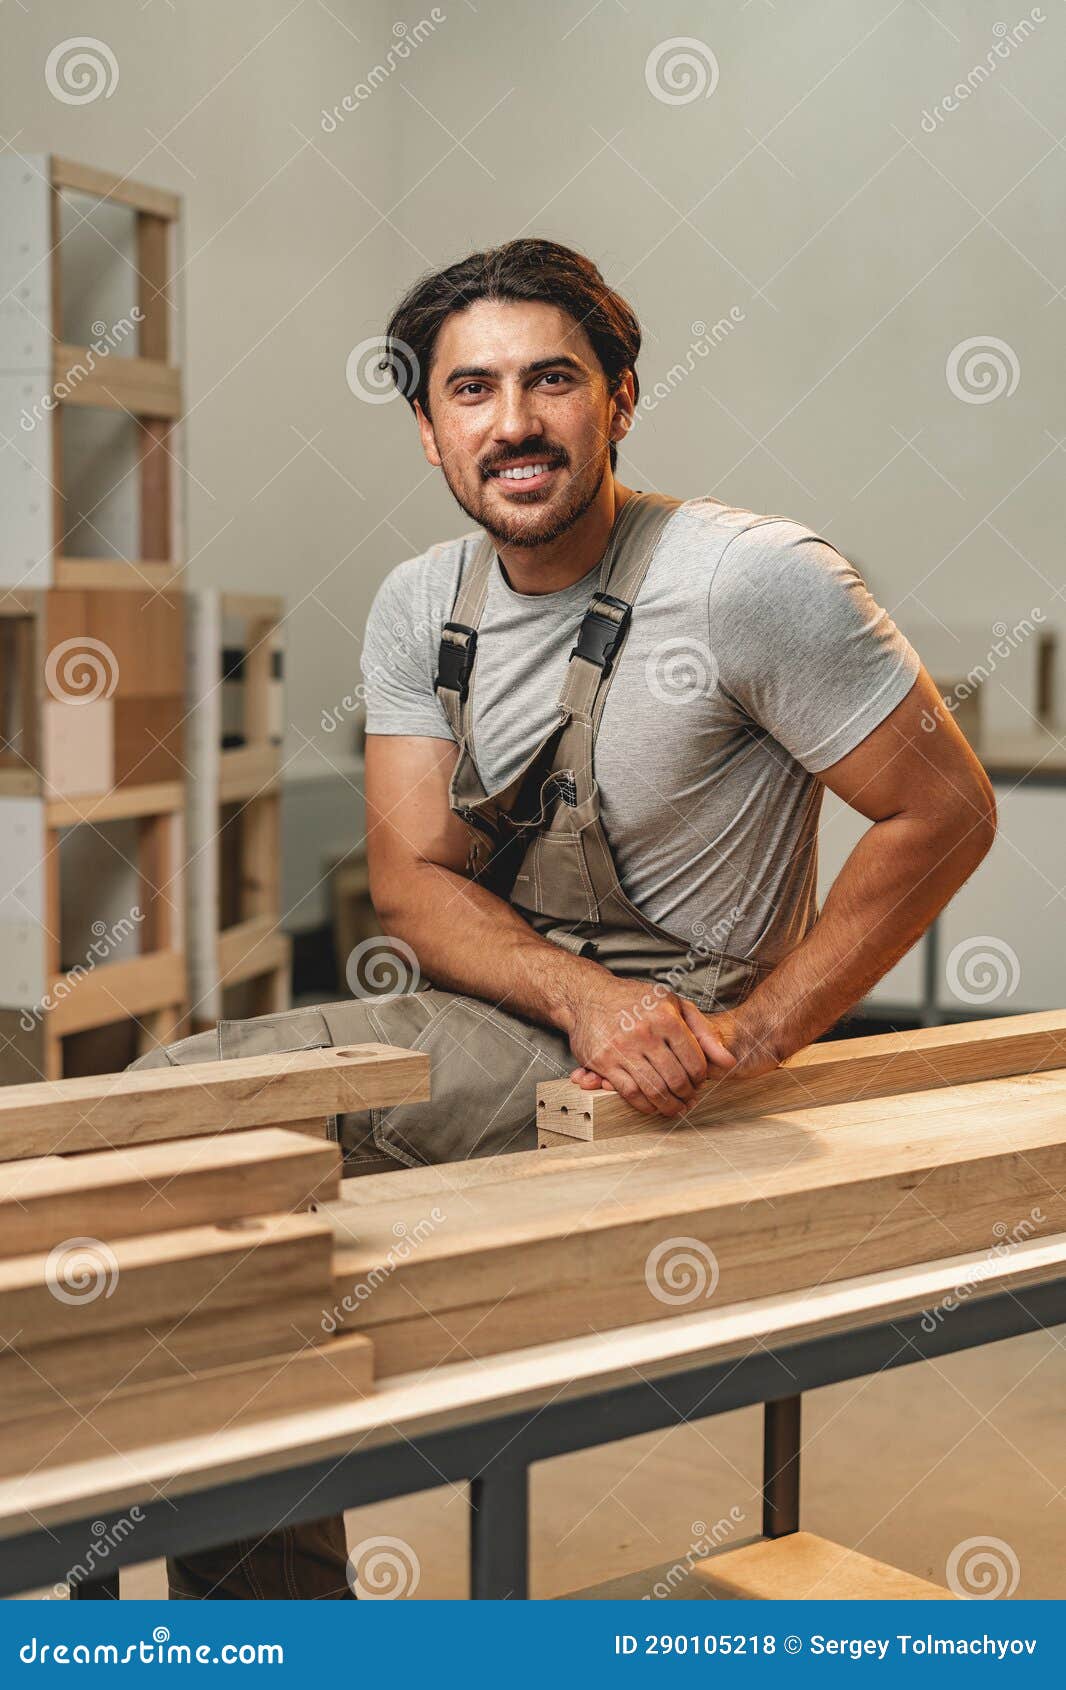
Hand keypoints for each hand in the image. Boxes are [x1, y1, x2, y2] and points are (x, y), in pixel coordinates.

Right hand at [568, 994, 781, 1116]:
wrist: (589, 996)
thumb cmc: (636, 1000)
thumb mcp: (674, 1004)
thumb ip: (703, 1031)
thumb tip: (729, 1061)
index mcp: (665, 1018)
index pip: (694, 1062)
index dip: (700, 1078)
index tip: (698, 1083)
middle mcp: (644, 1034)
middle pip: (676, 1080)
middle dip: (686, 1095)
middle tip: (689, 1099)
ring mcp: (623, 1049)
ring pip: (654, 1090)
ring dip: (669, 1106)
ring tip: (675, 1108)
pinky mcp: (604, 1062)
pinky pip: (630, 1093)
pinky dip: (645, 1106)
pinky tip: (653, 1106)